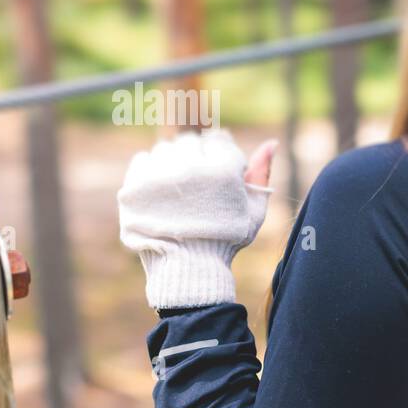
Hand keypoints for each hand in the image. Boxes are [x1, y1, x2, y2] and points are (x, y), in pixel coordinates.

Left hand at [118, 129, 276, 310]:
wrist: (188, 268)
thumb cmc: (226, 238)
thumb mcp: (254, 209)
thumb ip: (262, 172)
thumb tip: (271, 142)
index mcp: (223, 170)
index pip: (218, 139)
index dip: (220, 155)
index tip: (217, 174)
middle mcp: (190, 168)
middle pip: (191, 141)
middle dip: (196, 157)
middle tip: (197, 185)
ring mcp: (160, 176)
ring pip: (166, 148)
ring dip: (173, 163)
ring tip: (179, 191)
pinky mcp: (136, 185)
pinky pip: (144, 159)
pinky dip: (151, 171)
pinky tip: (162, 193)